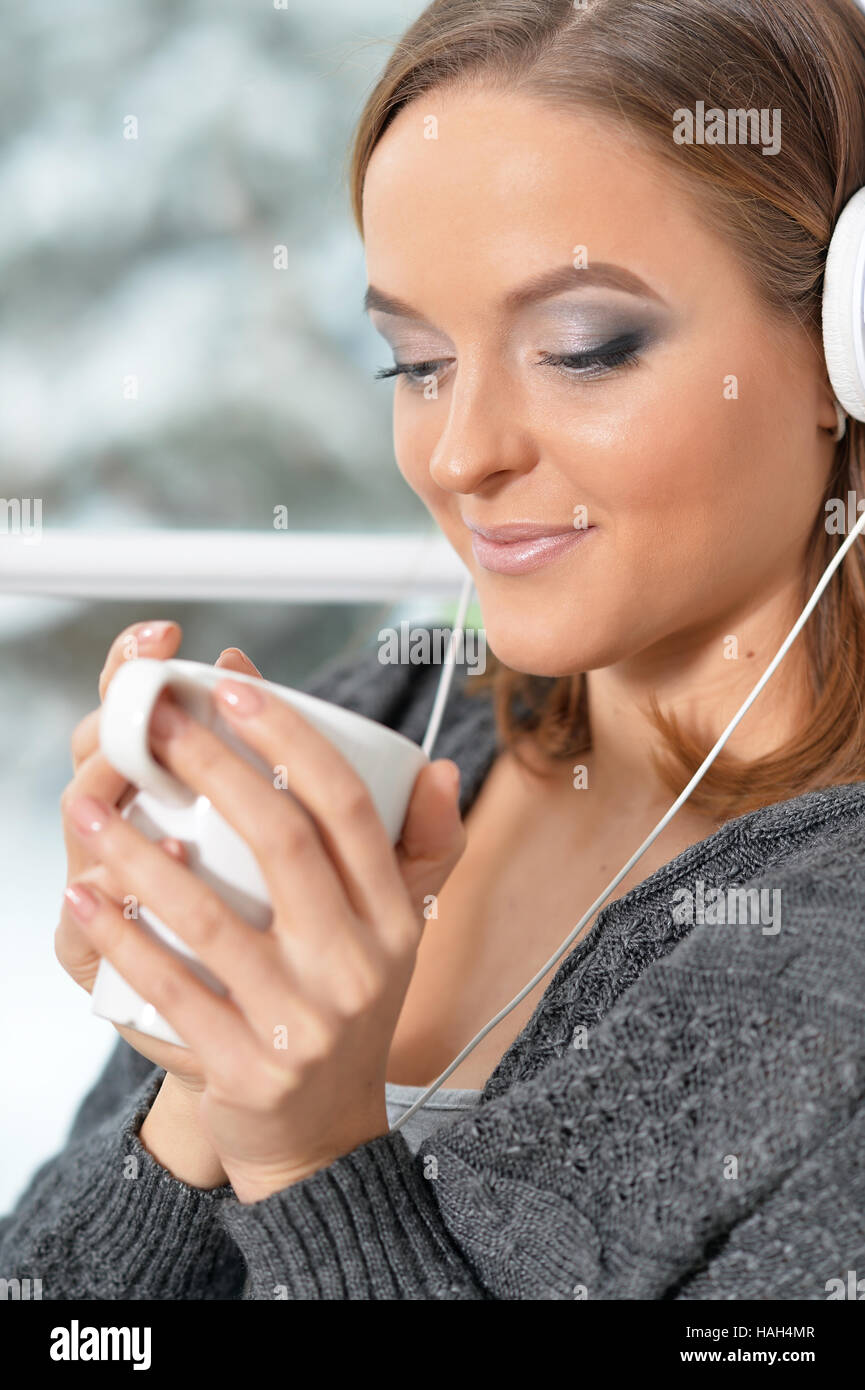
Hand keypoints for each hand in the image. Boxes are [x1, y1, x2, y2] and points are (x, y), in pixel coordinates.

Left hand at [62, 676, 464, 1202]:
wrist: (320, 1139)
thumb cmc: (348, 1010)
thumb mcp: (400, 932)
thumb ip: (418, 847)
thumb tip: (434, 766)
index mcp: (395, 919)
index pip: (350, 808)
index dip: (291, 737)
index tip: (232, 686)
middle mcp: (358, 966)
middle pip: (281, 844)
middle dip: (208, 766)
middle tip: (151, 720)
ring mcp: (302, 1022)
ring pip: (210, 916)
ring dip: (138, 851)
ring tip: (90, 805)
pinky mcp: (245, 1069)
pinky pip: (170, 991)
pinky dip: (120, 939)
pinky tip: (82, 896)